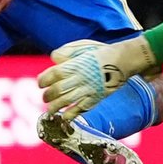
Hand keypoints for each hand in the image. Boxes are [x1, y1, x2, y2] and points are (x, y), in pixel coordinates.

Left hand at [37, 36, 159, 116]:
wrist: (122, 60)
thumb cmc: (99, 52)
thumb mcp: (83, 46)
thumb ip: (66, 52)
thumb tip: (53, 59)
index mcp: (76, 64)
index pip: (54, 74)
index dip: (43, 80)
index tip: (40, 83)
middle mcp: (80, 77)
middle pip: (58, 89)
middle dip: (47, 95)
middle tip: (45, 97)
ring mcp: (88, 89)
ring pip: (67, 101)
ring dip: (55, 107)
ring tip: (50, 109)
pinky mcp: (96, 98)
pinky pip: (81, 109)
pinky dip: (71, 115)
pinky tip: (64, 116)